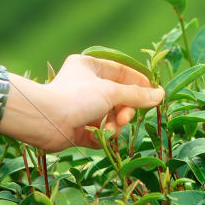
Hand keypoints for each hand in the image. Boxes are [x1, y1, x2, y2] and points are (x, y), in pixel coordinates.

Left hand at [2, 54, 163, 151]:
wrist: (44, 121)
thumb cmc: (76, 97)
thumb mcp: (112, 92)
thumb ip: (137, 96)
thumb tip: (161, 95)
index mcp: (90, 67)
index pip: (122, 72)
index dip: (139, 84)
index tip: (154, 95)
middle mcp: (85, 85)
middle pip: (119, 97)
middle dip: (125, 110)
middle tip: (125, 118)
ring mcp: (81, 107)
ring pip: (110, 117)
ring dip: (114, 125)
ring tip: (110, 130)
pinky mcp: (77, 128)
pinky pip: (99, 132)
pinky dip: (102, 136)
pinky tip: (99, 137)